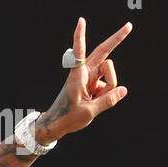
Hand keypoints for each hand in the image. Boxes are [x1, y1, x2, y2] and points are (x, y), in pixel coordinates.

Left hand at [39, 17, 130, 141]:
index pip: (79, 52)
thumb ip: (107, 101)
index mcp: (78, 75)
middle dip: (116, 39)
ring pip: (110, 74)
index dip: (80, 36)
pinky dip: (107, 93)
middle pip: (104, 52)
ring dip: (109, 87)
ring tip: (95, 100)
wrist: (58, 124)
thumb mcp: (88, 112)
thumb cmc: (68, 117)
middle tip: (129, 26)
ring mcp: (91, 77)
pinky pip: (109, 85)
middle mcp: (85, 72)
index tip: (81, 20)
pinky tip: (96, 101)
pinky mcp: (94, 83)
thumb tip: (123, 90)